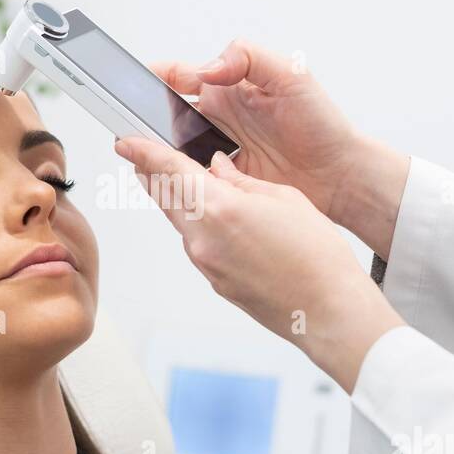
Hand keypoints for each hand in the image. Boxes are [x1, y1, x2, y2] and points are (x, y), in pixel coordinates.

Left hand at [112, 136, 405, 392]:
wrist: (328, 311)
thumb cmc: (317, 256)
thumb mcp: (284, 198)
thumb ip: (241, 181)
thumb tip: (217, 169)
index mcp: (219, 208)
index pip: (168, 171)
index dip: (143, 153)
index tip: (126, 142)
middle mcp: (203, 238)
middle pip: (165, 197)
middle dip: (155, 175)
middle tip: (147, 158)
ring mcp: (205, 263)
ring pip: (181, 221)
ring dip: (183, 202)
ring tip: (200, 187)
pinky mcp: (214, 281)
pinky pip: (199, 244)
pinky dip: (203, 226)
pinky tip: (226, 221)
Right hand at [148, 38, 410, 257]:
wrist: (339, 175)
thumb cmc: (322, 123)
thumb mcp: (291, 74)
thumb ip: (248, 58)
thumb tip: (208, 68)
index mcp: (228, 86)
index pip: (179, 75)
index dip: (153, 76)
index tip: (134, 81)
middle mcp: (218, 116)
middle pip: (166, 112)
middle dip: (145, 116)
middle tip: (132, 122)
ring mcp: (218, 149)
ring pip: (172, 146)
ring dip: (157, 148)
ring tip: (144, 150)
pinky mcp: (222, 179)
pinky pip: (190, 176)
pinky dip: (177, 176)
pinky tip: (171, 177)